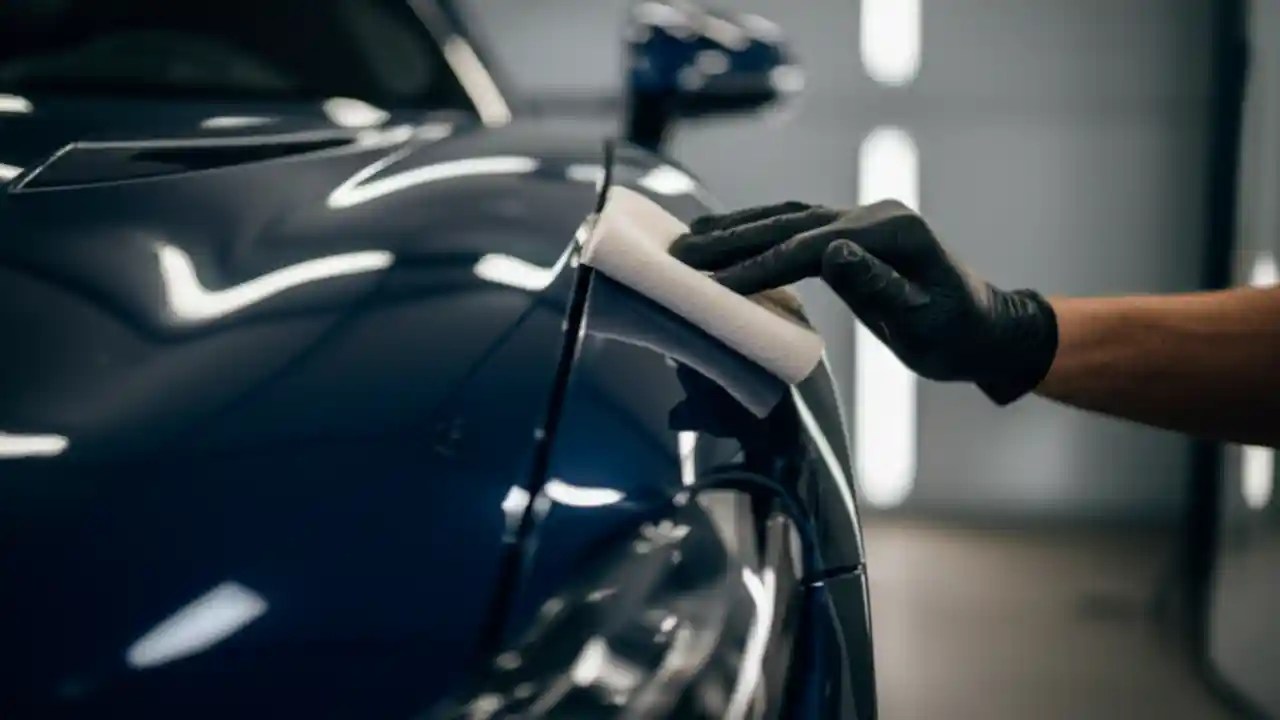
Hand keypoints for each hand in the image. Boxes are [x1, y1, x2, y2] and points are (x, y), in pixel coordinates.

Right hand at [670, 200, 1057, 403]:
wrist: (984, 329)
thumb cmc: (957, 335)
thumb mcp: (924, 320)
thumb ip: (879, 286)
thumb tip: (833, 253)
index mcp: (891, 232)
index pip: (810, 247)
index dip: (760, 265)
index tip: (715, 284)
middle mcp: (872, 215)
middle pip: (789, 223)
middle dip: (732, 241)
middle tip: (679, 255)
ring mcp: (861, 219)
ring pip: (786, 216)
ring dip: (736, 227)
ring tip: (688, 238)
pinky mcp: (852, 233)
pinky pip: (795, 225)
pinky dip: (758, 229)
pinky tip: (727, 235)